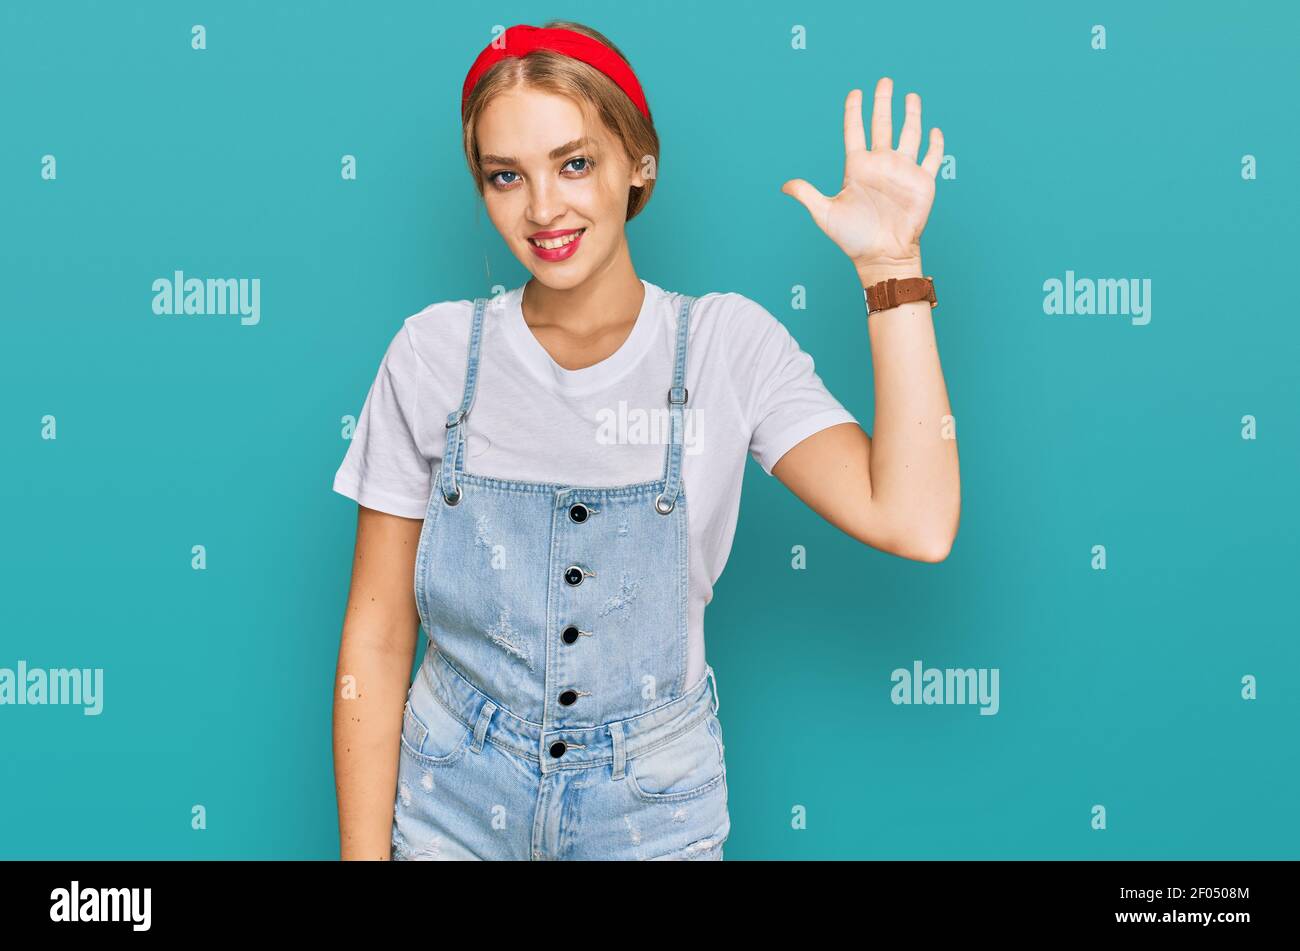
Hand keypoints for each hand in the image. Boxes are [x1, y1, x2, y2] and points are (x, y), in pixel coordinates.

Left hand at [782, 77, 942, 276]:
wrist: (882, 256)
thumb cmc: (853, 238)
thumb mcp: (825, 214)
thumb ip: (807, 195)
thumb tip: (784, 186)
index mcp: (857, 167)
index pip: (855, 132)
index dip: (854, 111)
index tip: (855, 92)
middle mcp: (881, 164)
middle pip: (882, 124)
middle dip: (883, 102)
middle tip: (884, 80)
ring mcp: (903, 171)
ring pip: (909, 134)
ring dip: (910, 114)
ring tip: (911, 95)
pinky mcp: (923, 182)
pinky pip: (931, 157)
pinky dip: (935, 143)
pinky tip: (934, 129)